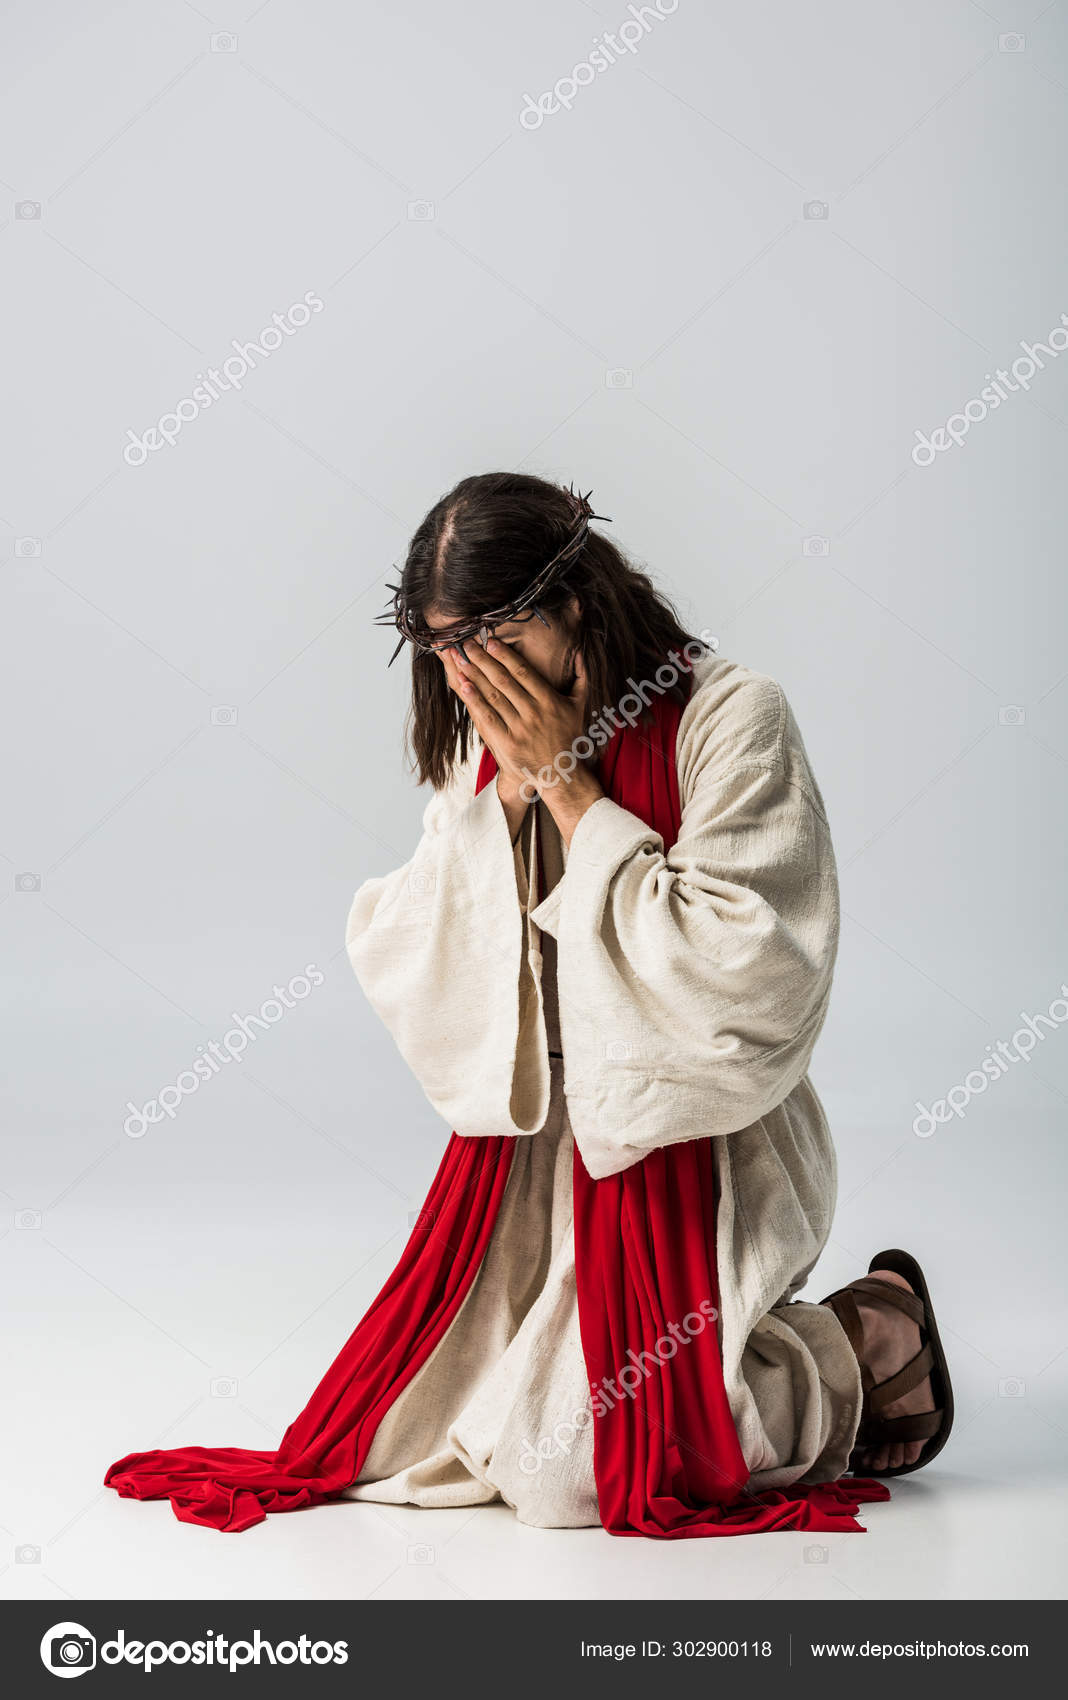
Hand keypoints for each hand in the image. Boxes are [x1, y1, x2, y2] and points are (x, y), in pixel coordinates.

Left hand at [442, 637, 604, 843]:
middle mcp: (534, 712)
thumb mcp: (580, 706)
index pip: (523, 672)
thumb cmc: (569, 737)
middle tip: (467, 644)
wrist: (561, 773)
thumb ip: (581, 677)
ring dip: (475, 676)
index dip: (505, 655)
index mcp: (549, 700)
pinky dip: (475, 701)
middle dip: (483, 660)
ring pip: (493, 696)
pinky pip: (488, 718)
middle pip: (504, 680)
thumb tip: (579, 653)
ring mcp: (520, 729)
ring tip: (460, 660)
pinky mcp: (508, 744)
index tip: (490, 641)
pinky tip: (464, 686)